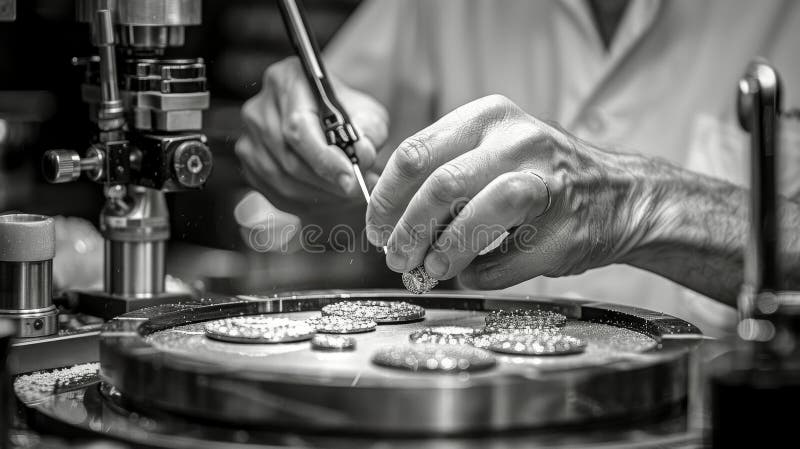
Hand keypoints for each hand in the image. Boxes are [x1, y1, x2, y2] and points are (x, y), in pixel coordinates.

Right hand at [236, 57, 388, 210]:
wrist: (327, 119)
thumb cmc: (347, 113)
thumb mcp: (368, 114)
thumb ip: (370, 132)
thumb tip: (362, 155)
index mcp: (287, 81)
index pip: (298, 127)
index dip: (324, 158)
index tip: (350, 178)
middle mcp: (260, 108)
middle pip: (289, 158)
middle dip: (326, 182)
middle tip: (356, 191)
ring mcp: (249, 138)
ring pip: (282, 180)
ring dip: (320, 195)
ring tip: (348, 194)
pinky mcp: (250, 165)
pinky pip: (276, 194)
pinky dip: (306, 202)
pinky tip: (329, 198)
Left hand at [366, 95, 653, 288]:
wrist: (621, 197)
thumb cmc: (543, 176)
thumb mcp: (494, 150)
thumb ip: (444, 171)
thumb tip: (389, 219)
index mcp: (490, 117)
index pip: (415, 153)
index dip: (386, 198)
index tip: (376, 227)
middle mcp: (519, 141)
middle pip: (438, 187)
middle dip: (406, 231)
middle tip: (396, 257)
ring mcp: (547, 185)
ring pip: (472, 220)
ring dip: (440, 254)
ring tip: (429, 270)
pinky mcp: (564, 231)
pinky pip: (501, 263)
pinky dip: (477, 275)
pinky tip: (473, 273)